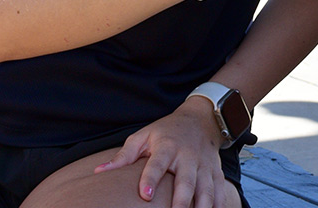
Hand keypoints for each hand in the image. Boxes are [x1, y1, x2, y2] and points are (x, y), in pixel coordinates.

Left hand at [93, 100, 226, 206]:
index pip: (158, 164)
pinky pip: (219, 189)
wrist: (201, 119)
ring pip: (206, 188)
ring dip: (202, 206)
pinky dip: (218, 203)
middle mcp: (187, 157)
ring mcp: (204, 165)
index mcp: (167, 147)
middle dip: (181, 201)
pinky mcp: (215, 171)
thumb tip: (98, 172)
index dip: (151, 179)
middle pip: (186, 181)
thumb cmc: (166, 132)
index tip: (145, 195)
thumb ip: (123, 156)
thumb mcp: (143, 137)